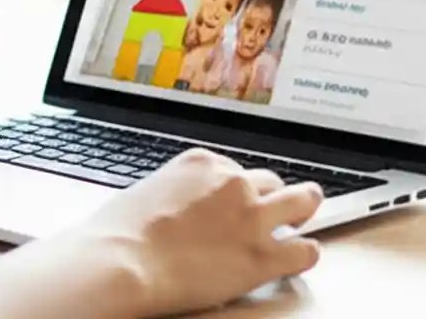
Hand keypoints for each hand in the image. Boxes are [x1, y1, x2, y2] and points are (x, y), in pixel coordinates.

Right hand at [77, 148, 322, 316]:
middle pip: (270, 182)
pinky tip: (301, 255)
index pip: (235, 170)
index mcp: (202, 163)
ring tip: (303, 217)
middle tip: (276, 207)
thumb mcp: (146, 191)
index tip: (235, 201)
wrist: (124, 261)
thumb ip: (175, 193)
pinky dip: (305, 252)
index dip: (237, 190)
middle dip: (271, 196)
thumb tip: (179, 208)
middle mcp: (233, 182)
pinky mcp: (263, 256)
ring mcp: (252, 217)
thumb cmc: (120, 232)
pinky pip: (304, 250)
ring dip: (302, 210)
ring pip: (300, 202)